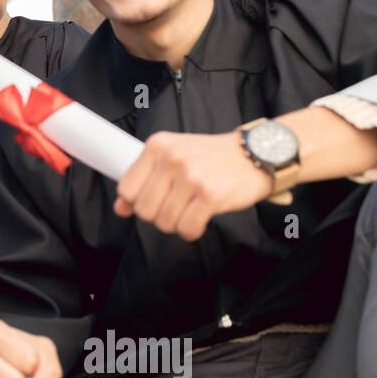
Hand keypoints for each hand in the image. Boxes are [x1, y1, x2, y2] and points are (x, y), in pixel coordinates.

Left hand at [113, 130, 273, 241]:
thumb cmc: (211, 158)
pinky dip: (192, 231)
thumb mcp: (173, 158)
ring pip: (164, 222)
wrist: (256, 153)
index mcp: (157, 146)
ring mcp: (191, 176)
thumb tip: (120, 208)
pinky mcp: (210, 195)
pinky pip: (187, 228)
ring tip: (191, 209)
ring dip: (177, 224)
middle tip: (178, 206)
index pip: (126, 189)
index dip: (137, 202)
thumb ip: (144, 180)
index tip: (154, 200)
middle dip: (159, 216)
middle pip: (144, 210)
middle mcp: (172, 158)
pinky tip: (201, 219)